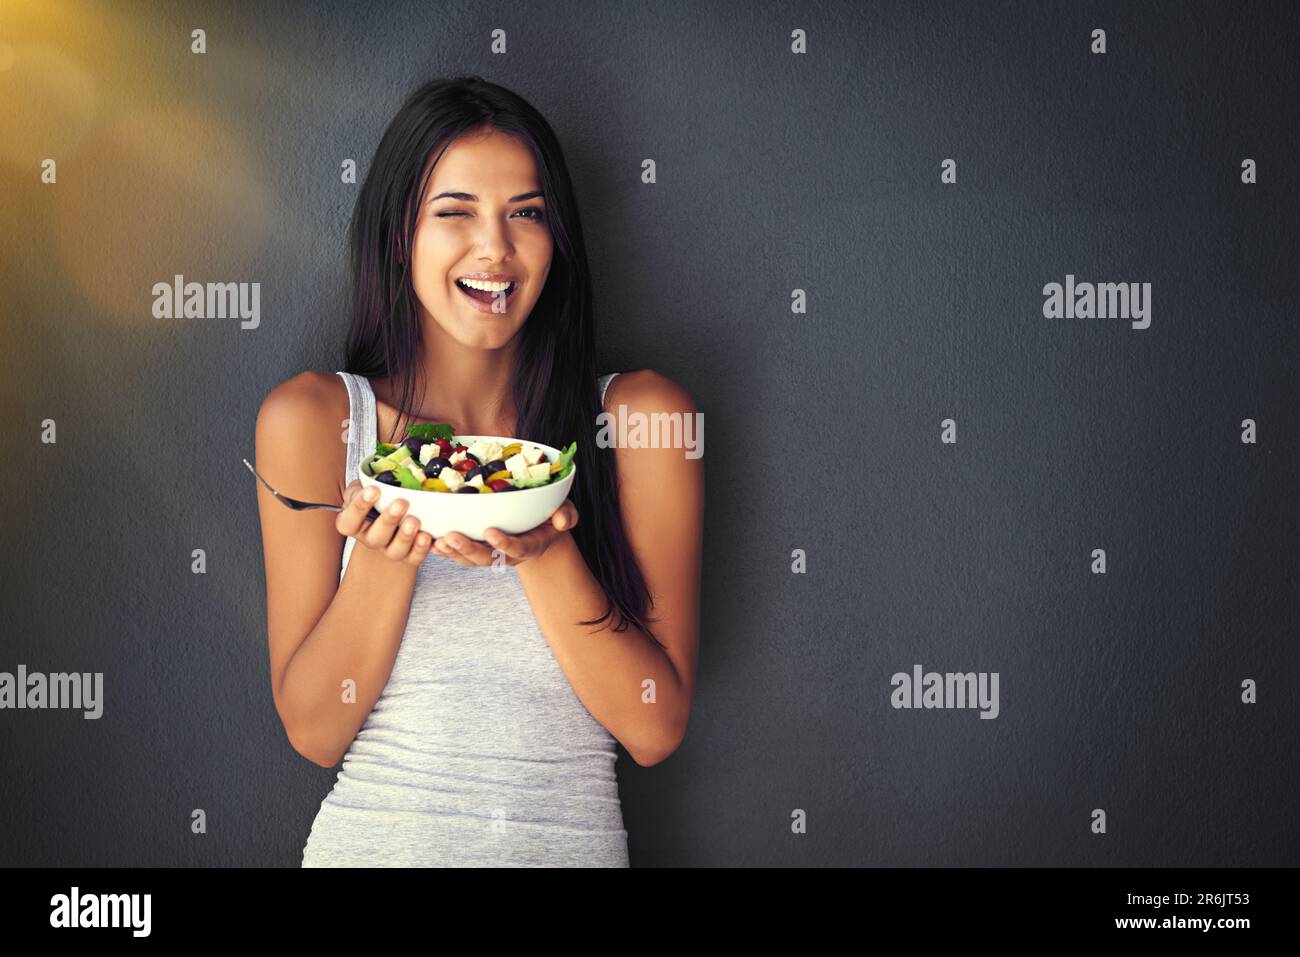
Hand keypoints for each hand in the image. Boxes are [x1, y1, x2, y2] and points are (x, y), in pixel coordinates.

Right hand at [335, 480, 434, 566]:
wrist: (394, 514)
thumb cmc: (376, 499)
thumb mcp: (362, 489)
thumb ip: (361, 488)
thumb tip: (370, 484)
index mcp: (353, 524)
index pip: (349, 521)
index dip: (359, 507)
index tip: (373, 490)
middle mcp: (370, 539)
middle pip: (375, 538)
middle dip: (388, 520)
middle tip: (400, 503)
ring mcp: (389, 550)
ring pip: (395, 551)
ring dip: (405, 536)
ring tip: (414, 520)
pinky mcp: (409, 557)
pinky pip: (414, 557)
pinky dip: (421, 548)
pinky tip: (426, 535)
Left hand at [434, 501, 578, 567]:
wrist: (542, 532)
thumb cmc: (551, 519)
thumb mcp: (565, 513)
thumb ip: (566, 516)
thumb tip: (561, 519)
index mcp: (529, 545)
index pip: (517, 548)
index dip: (504, 543)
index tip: (490, 532)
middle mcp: (508, 554)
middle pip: (485, 557)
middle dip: (467, 549)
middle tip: (450, 536)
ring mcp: (492, 554)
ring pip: (470, 559)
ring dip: (452, 552)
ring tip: (435, 541)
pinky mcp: (479, 551)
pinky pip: (460, 555)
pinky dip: (445, 550)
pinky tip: (430, 541)